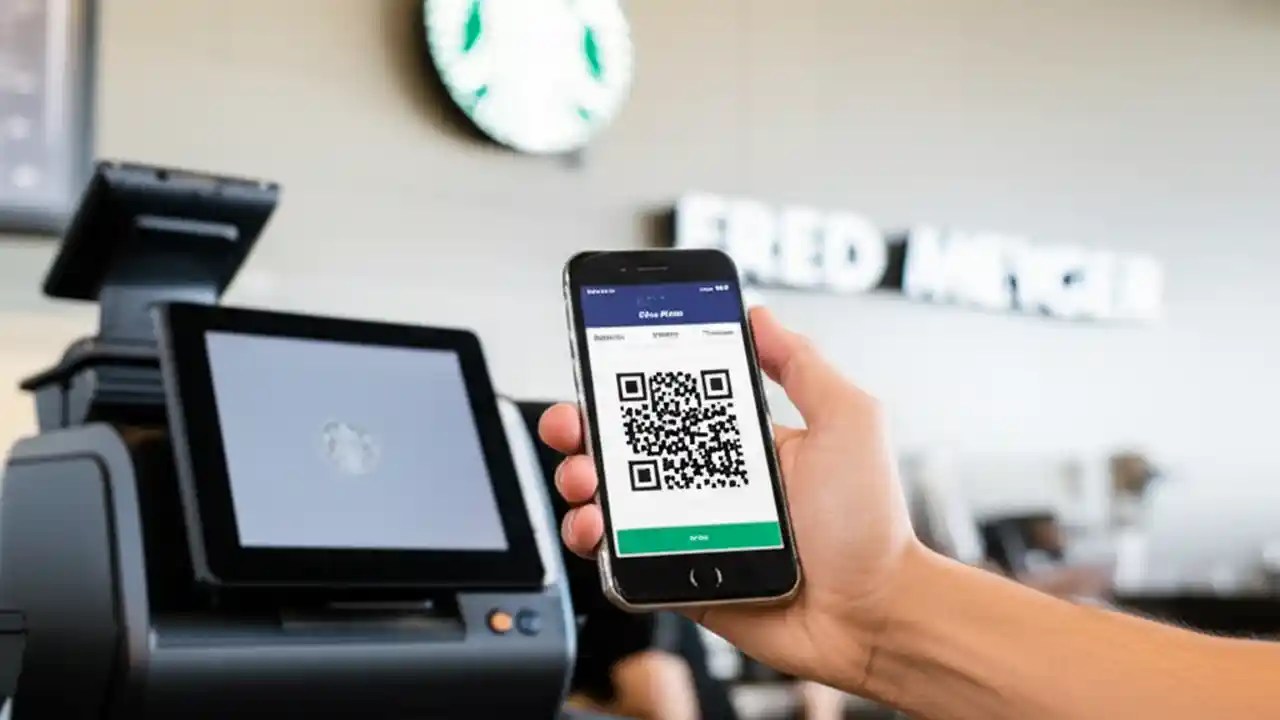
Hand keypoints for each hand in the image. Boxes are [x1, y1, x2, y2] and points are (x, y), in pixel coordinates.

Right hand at [539, 307, 921, 692]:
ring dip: (580, 481)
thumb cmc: (869, 525)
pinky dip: (593, 542)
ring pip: (611, 499)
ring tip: (584, 478)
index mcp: (742, 443)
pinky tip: (596, 528)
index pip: (670, 403)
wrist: (872, 615)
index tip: (602, 367)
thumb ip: (803, 364)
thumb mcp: (847, 420)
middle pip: (626, 447)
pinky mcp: (678, 576)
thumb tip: (760, 315)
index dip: (629, 384)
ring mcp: (689, 530)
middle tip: (573, 424)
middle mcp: (710, 484)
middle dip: (585, 428)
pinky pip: (619, 559)